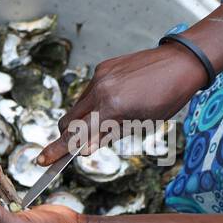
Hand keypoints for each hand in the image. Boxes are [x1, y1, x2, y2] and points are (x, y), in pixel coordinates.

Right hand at [37, 43, 208, 165]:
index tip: (42, 160)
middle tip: (79, 143)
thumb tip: (83, 149)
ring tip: (110, 117)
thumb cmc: (167, 97)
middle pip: (68, 121)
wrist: (181, 62)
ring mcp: (99, 77)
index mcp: (112, 108)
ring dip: (84, 118)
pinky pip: (88, 91)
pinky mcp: (101, 68)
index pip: (76, 135)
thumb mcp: (141, 123)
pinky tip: (116, 98)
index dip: (57, 150)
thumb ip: (108, 135)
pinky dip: (94, 101)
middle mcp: (100, 91)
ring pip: (77, 106)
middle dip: (69, 135)